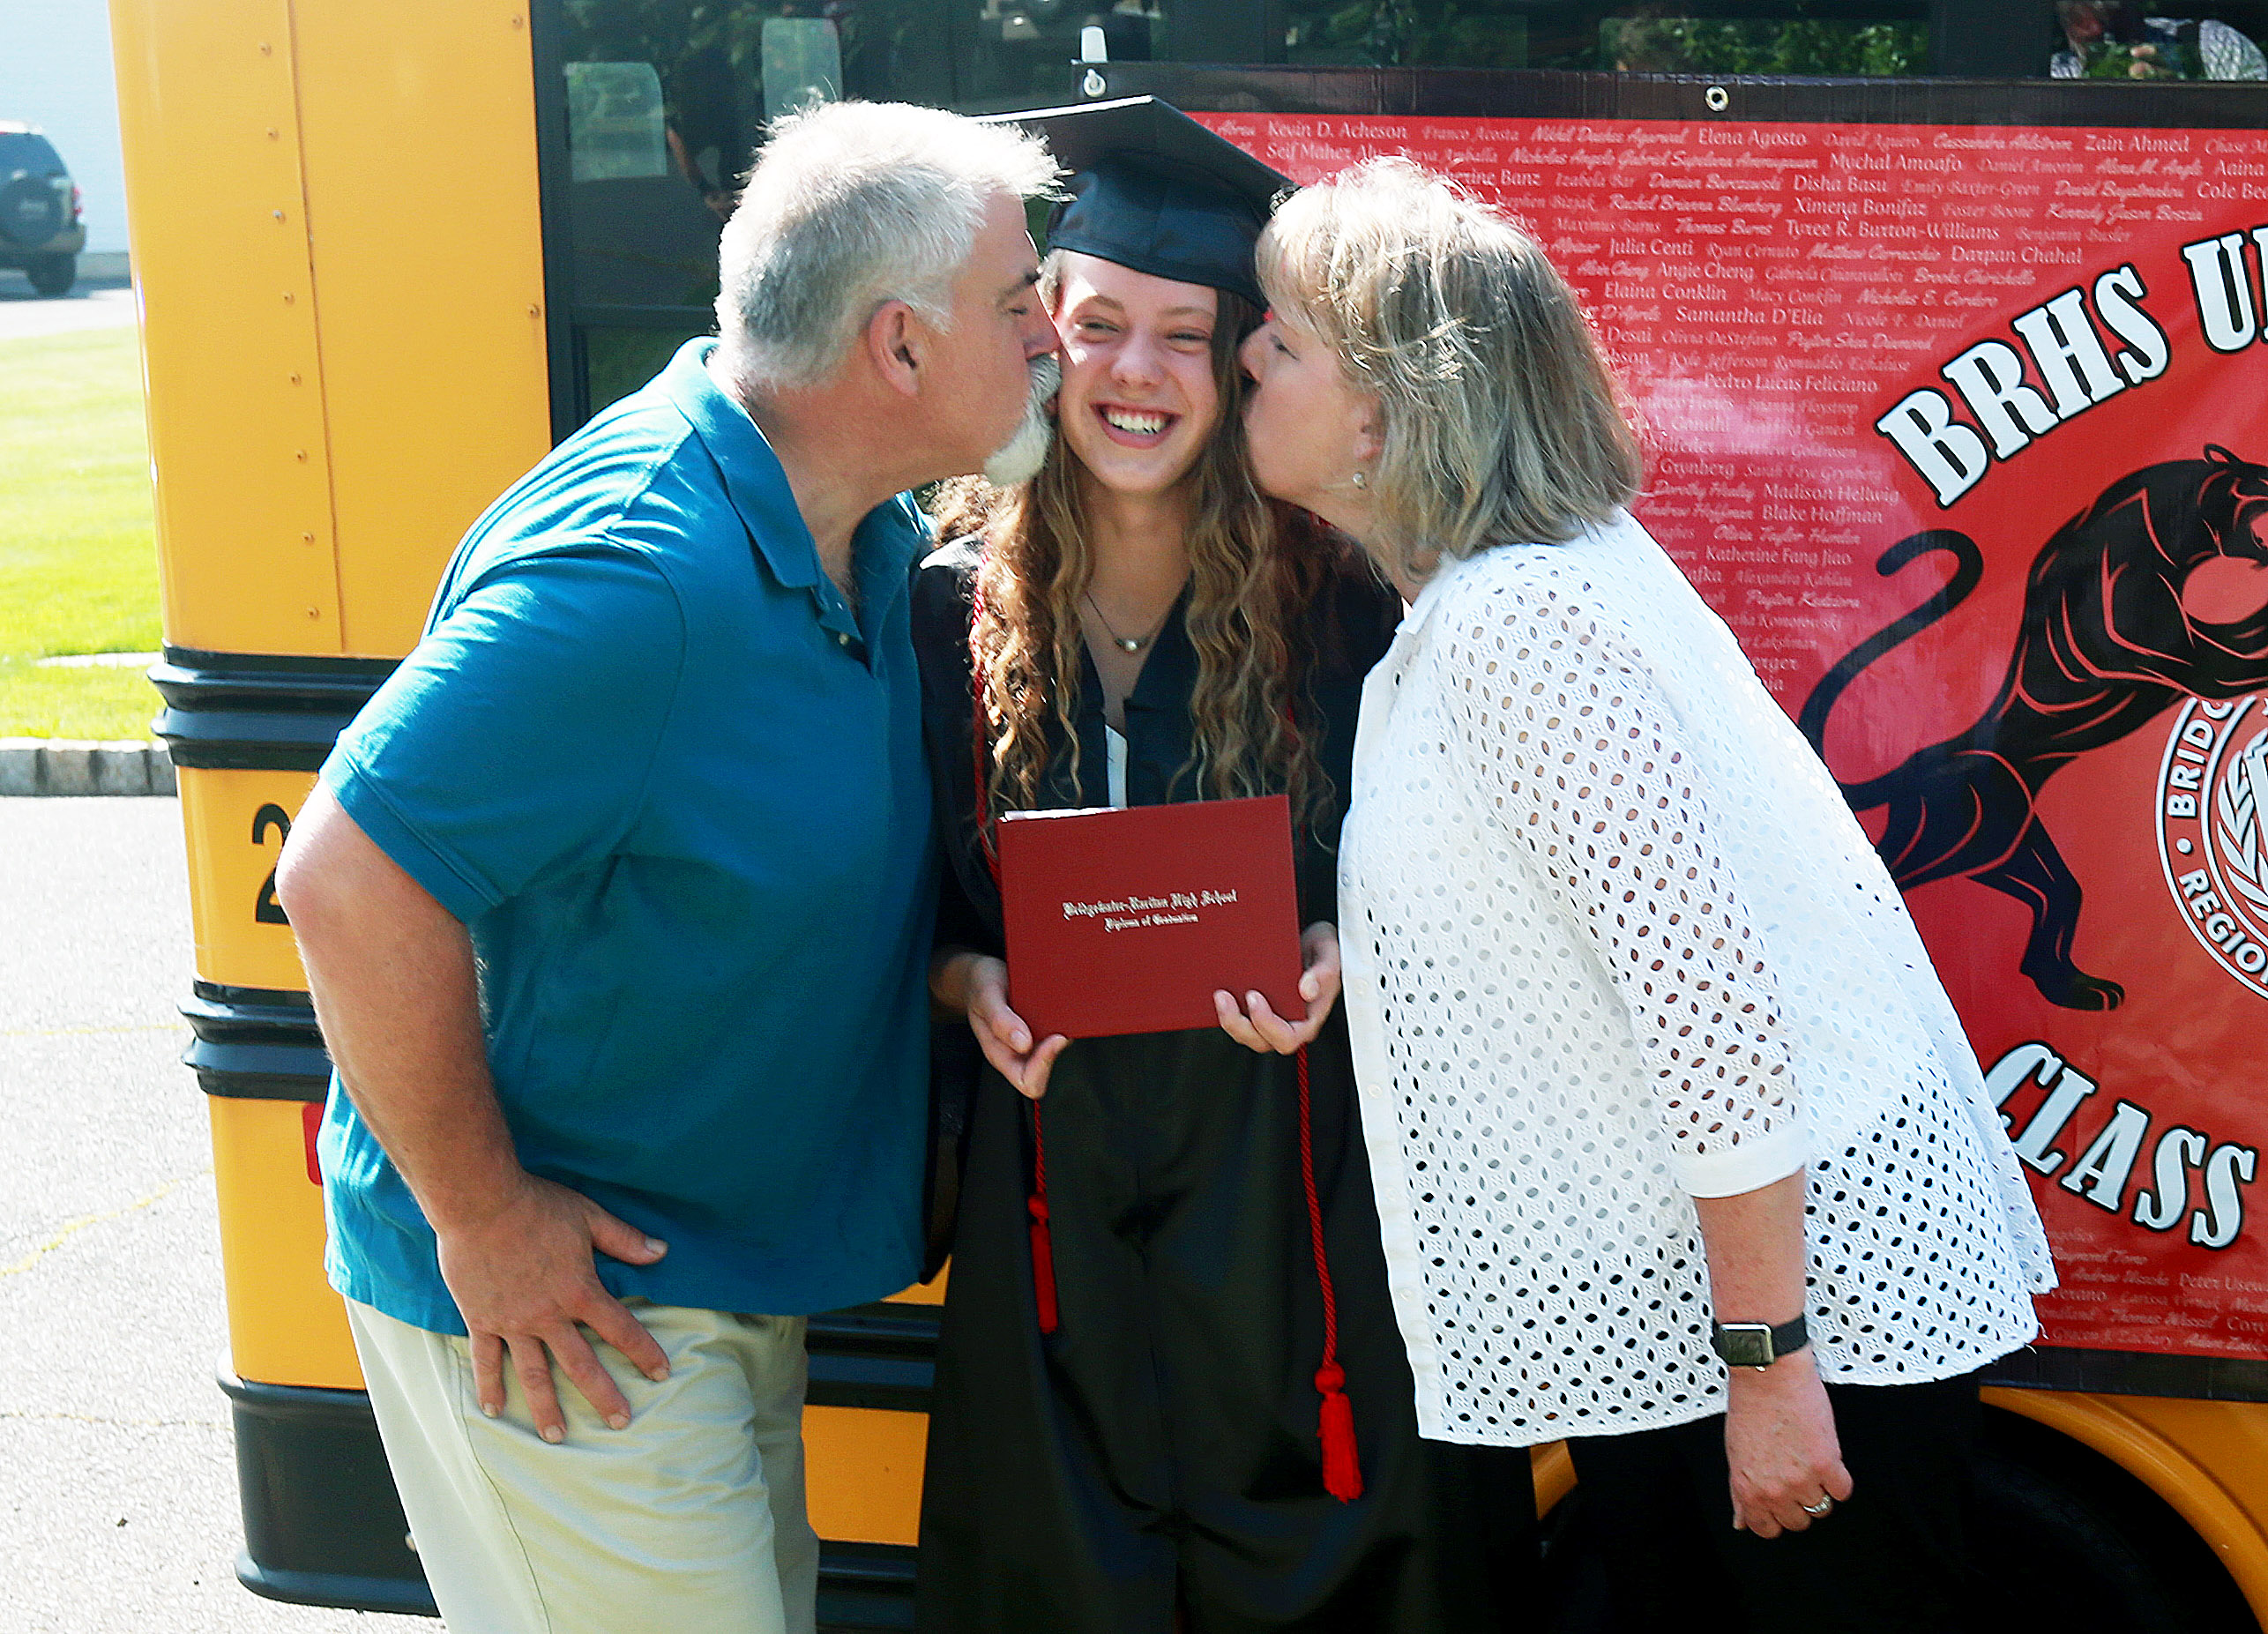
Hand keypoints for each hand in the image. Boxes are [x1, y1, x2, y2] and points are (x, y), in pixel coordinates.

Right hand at [432, 1173, 670, 1443]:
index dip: (644, 1352)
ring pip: (534, 1373)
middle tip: (620, 1422)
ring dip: (547, 1407)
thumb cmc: (537, 1205)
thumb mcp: (588, 1217)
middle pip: (582, 1364)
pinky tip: (495, 1410)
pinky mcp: (482, 1319)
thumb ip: (624, 1239)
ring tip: (557, 1437)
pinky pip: (487, 1359)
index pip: (621, 1329)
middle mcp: (549, 1315)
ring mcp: (513, 1322)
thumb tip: (661, 1251)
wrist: (481, 1202)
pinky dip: (489, 1385)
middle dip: (604, 1395)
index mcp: (580, 1291)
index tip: (662, 1373)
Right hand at [947, 951, 1068, 1098]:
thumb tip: (1023, 1045)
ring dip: (1061, 1038)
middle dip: (1054, 1054)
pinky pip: (1058, 1034)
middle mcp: (1015, 1051)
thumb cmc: (980, 985)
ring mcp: (1030, 1041)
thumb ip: (1000, 1021)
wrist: (981, 970)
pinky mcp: (1041, 1028)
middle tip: (1060, 1031)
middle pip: (1043, 1074)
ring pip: (1054, 1054)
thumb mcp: (985, 996)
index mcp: (998, 1053)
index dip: (1043, 1065)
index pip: (1026, 1080)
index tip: (1054, 1039)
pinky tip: (1059, 1009)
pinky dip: (1063, 1025)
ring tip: (1058, 1016)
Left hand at [1215, 921, 1341, 1053]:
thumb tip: (1306, 991)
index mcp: (1309, 1019)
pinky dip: (1226, 1011)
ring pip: (1246, 1034)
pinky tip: (1216, 992)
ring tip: (1219, 994)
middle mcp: (1289, 1024)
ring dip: (1228, 1019)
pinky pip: (1240, 1020)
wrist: (1312, 942)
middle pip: (1260, 1042)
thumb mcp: (1329, 954)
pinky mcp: (1257, 1011)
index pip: (1287, 1038)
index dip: (1266, 1024)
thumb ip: (1323, 973)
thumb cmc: (1323, 951)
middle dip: (1237, 1023)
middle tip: (1224, 996)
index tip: (1253, 997)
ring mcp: (1272, 1020)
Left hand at [1722, 1351, 1852, 1536]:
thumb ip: (1740, 1493)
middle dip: (1798, 1502)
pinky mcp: (1827, 1464)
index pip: (1767, 1529)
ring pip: (1822, 1508)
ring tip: (1809, 1460)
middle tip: (1795, 1475)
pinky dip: (1839, 1478)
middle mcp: (1774, 1490)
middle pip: (1798, 1521)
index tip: (1780, 1504)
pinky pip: (1843, 1490)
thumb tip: (1741, 1523)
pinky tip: (1827, 1457)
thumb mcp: (1735, 1455)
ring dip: (1820, 1488)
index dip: (1775, 1517)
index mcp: (1748, 1490)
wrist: (1768, 1376)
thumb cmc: (1749, 1409)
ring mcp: (1801, 1480)